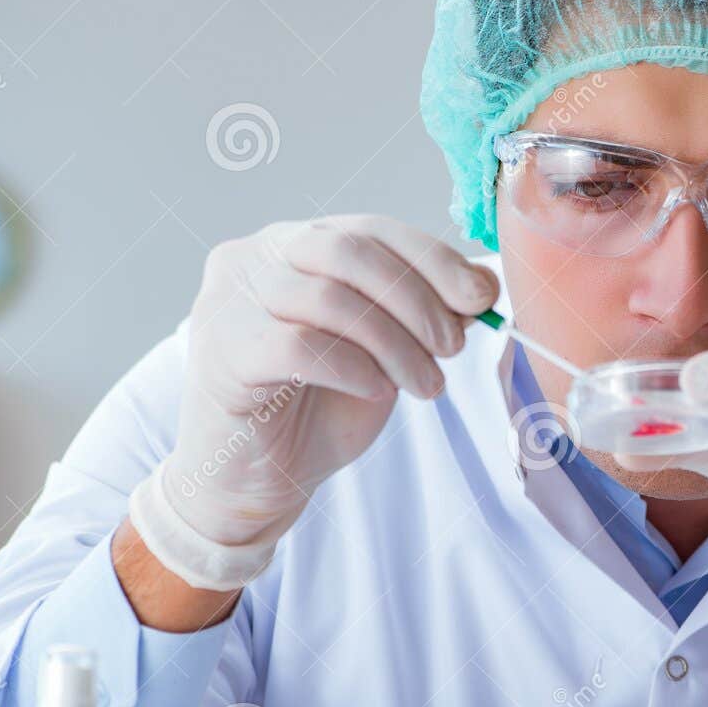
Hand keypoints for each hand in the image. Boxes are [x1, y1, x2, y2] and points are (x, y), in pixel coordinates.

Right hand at [129, 214, 496, 590]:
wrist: (257, 477)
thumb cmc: (320, 405)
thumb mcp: (388, 349)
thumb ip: (426, 310)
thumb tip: (483, 283)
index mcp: (295, 242)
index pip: (372, 229)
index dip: (434, 260)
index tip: (480, 298)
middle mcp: (255, 257)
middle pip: (351, 251)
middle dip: (417, 300)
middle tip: (452, 348)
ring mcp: (229, 300)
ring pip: (330, 298)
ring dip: (395, 345)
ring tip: (425, 385)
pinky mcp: (224, 351)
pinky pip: (300, 345)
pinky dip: (353, 367)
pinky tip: (376, 389)